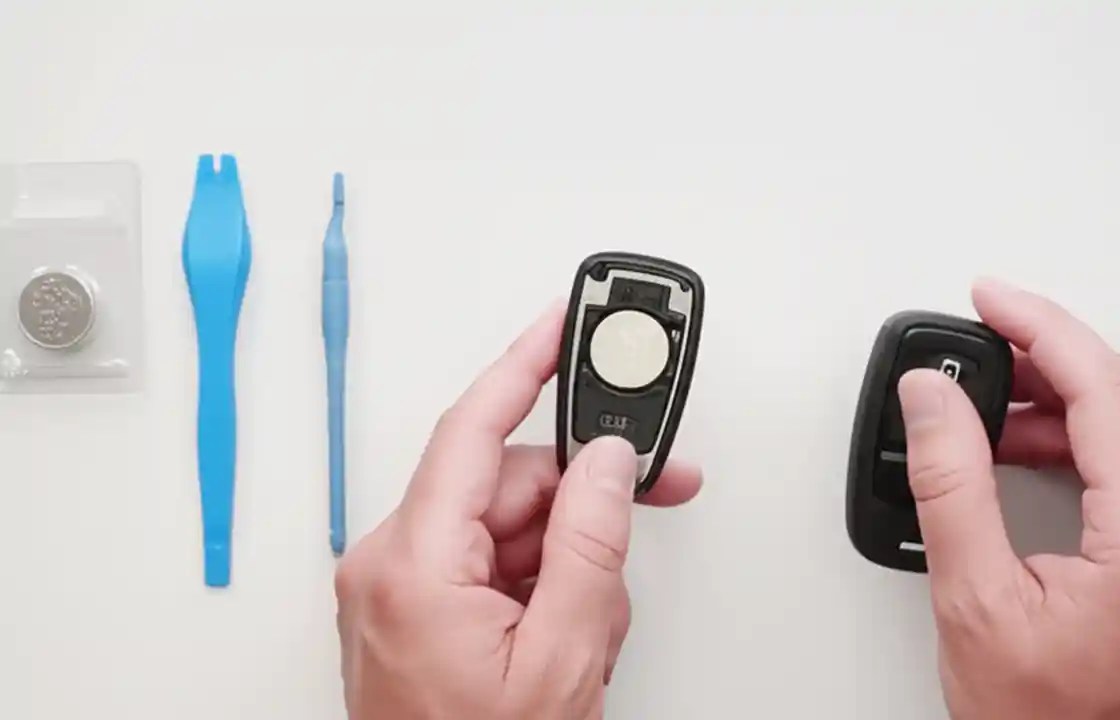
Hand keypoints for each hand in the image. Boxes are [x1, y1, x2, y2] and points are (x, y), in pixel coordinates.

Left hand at [334, 301, 701, 719]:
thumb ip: (591, 543)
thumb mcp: (563, 655)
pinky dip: (543, 579)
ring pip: (509, 525)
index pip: (473, 428)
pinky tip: (573, 623)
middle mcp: (391, 565)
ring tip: (599, 617)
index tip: (561, 321)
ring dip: (569, 553)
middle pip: (506, 484)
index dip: (525, 364)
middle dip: (584, 495)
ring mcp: (402, 589)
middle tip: (656, 486)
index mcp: (411, 566)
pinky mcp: (417, 610)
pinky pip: (493, 562)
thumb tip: (607, 462)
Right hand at [897, 279, 1119, 719]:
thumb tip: (930, 399)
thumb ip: (949, 484)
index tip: (992, 298)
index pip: (1109, 392)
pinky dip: (1081, 445)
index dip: (1044, 329)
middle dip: (1054, 354)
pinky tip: (1024, 450)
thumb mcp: (975, 601)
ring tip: (987, 403)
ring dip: (1065, 401)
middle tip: (984, 337)